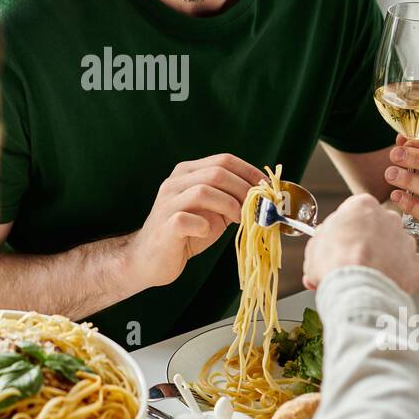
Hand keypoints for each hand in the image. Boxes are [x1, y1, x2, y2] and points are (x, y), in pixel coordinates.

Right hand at [127, 153, 264, 288]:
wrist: (150, 259)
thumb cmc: (186, 234)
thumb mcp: (214, 212)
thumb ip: (232, 200)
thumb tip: (263, 197)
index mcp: (187, 172)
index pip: (223, 160)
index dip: (249, 172)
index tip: (267, 187)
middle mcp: (175, 182)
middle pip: (216, 172)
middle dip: (243, 189)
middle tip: (256, 207)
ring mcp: (167, 203)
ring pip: (202, 191)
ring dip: (228, 205)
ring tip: (237, 219)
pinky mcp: (164, 225)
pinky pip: (186, 219)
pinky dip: (203, 226)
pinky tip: (206, 233)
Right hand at [303, 194, 418, 294]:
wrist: (357, 290)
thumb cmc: (335, 264)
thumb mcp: (315, 243)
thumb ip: (325, 236)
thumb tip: (326, 240)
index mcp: (363, 206)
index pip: (356, 209)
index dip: (348, 226)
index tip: (342, 237)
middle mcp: (389, 218)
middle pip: (379, 225)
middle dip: (369, 240)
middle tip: (354, 258)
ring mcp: (406, 241)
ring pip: (395, 246)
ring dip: (384, 257)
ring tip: (368, 275)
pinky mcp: (416, 264)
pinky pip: (406, 268)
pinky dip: (396, 276)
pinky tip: (381, 283)